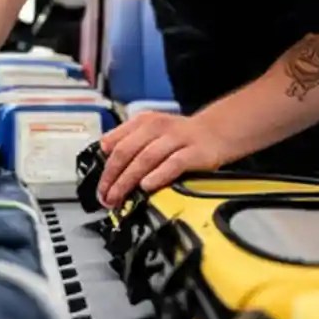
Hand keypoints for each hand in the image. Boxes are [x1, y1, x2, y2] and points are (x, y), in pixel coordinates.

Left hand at [96, 112, 227, 208]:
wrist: (218, 131)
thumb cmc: (181, 137)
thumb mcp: (152, 131)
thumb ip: (128, 140)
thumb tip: (104, 153)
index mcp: (144, 122)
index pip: (115, 143)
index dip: (105, 167)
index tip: (100, 187)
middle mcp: (157, 128)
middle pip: (127, 152)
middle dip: (113, 177)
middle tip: (106, 196)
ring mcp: (176, 139)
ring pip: (145, 158)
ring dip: (128, 180)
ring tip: (119, 196)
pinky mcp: (194, 152)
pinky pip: (173, 164)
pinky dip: (158, 175)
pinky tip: (147, 186)